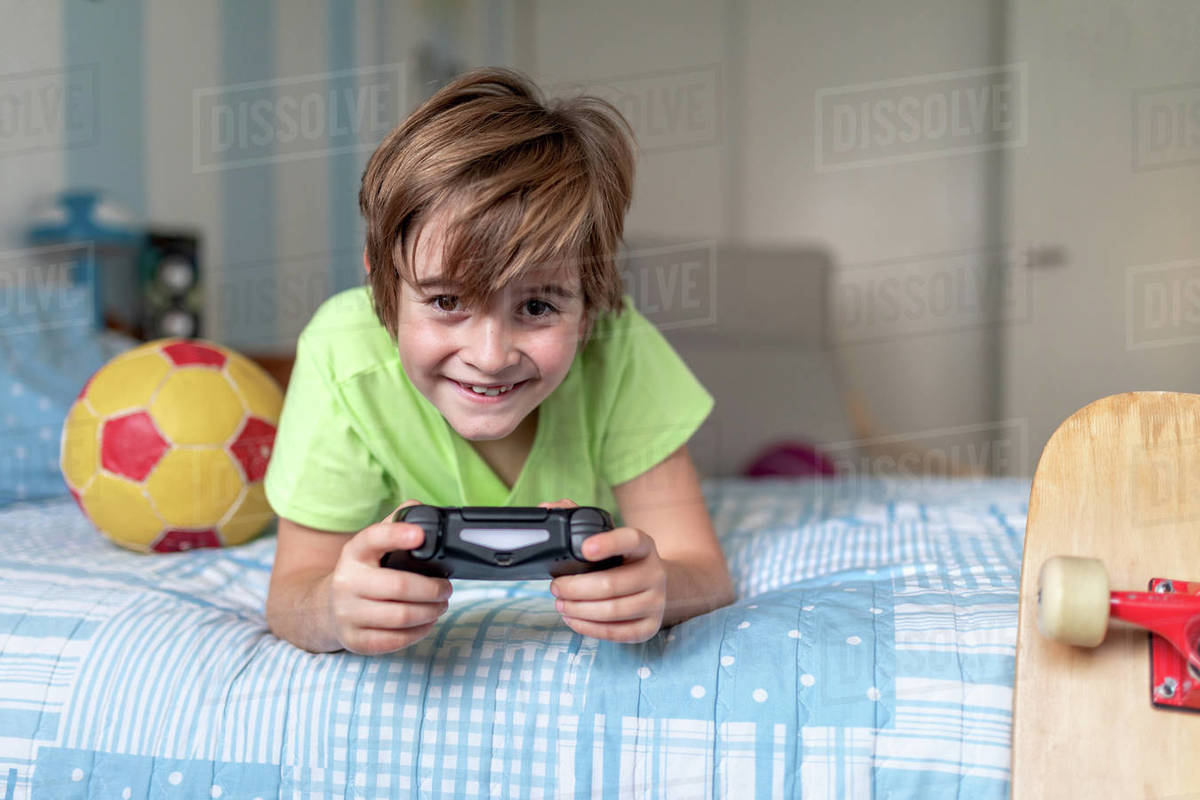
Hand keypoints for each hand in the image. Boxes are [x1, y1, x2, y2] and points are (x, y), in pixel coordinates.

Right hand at [328, 499, 453, 654]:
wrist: (326, 608)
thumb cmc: (362, 572)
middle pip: (399, 586)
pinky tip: (426, 622)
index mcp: (354, 552)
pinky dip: (418, 632)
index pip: (374, 538)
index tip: (420, 535)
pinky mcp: (354, 640)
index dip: (397, 535)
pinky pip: (395, 640)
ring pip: (401, 616)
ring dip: (430, 611)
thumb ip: (394, 524)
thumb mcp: (371, 546)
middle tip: (446, 588)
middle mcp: (346, 582)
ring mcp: (347, 613)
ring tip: (440, 605)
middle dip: (432, 589)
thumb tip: (418, 507)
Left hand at [539, 498, 666, 642]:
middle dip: (575, 587)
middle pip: (611, 584)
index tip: (584, 549)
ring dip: (579, 609)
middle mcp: (655, 572)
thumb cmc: (622, 560)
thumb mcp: (610, 538)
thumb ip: (578, 518)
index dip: (608, 544)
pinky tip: (573, 619)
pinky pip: (617, 633)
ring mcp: (655, 602)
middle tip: (555, 587)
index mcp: (644, 545)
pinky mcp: (650, 626)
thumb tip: (546, 508)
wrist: (657, 585)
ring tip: (560, 604)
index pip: (630, 540)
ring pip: (612, 611)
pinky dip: (589, 628)